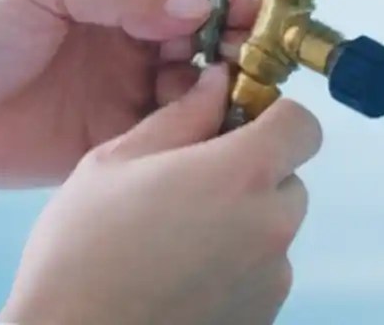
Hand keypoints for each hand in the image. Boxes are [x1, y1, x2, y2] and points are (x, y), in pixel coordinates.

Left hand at [0, 0, 257, 187]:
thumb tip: (196, 6)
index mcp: (122, 4)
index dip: (229, 6)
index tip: (252, 17)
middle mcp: (134, 50)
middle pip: (209, 48)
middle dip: (236, 52)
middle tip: (244, 63)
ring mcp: (128, 99)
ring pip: (200, 95)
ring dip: (222, 95)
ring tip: (224, 100)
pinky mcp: (119, 145)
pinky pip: (173, 141)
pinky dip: (197, 136)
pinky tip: (206, 133)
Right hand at [0, 66, 321, 324]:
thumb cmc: (80, 255)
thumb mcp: (116, 163)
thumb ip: (182, 116)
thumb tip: (217, 83)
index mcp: (242, 174)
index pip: (303, 124)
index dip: (274, 117)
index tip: (239, 125)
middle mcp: (272, 224)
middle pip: (289, 177)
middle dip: (251, 174)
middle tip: (191, 187)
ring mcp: (274, 275)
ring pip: (274, 226)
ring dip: (243, 222)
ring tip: (177, 239)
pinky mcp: (266, 312)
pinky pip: (264, 270)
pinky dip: (236, 266)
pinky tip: (182, 275)